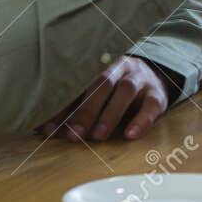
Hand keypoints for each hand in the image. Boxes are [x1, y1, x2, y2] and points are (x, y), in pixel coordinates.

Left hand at [37, 56, 169, 141]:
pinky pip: (151, 106)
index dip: (62, 106)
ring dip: (110, 114)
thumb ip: (75, 106)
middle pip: (101, 85)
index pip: (77, 85)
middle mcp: (120, 69)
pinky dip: (141, 121)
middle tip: (74, 135)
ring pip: (125, 91)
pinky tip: (130, 135)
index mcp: (98, 66)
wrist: (156, 75)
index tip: (48, 128)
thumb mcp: (95, 92)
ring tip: (98, 136)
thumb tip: (42, 128)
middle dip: (86, 111)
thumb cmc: (116, 90)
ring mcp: (141, 80)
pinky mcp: (158, 94)